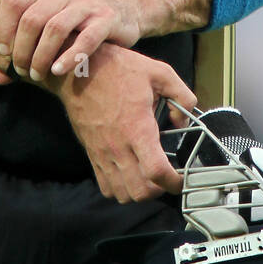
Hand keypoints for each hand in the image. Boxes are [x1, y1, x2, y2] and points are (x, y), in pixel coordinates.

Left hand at [0, 0, 141, 84]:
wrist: (127, 11)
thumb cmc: (79, 24)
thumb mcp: (51, 24)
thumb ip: (24, 47)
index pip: (14, 1)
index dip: (4, 29)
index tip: (4, 54)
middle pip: (32, 19)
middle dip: (22, 50)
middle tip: (23, 71)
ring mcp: (87, 3)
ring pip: (55, 29)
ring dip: (42, 56)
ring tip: (38, 75)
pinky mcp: (107, 19)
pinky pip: (85, 39)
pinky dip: (69, 57)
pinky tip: (58, 71)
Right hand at [54, 41, 196, 203]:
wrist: (79, 70)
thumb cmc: (118, 69)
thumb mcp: (159, 72)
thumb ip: (181, 96)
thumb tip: (184, 121)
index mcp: (137, 127)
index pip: (156, 171)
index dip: (173, 182)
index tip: (180, 179)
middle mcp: (119, 146)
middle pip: (140, 191)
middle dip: (158, 191)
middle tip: (166, 177)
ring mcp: (103, 152)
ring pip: (122, 194)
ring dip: (139, 192)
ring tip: (148, 178)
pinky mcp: (92, 153)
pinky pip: (105, 186)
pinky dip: (120, 188)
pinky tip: (129, 173)